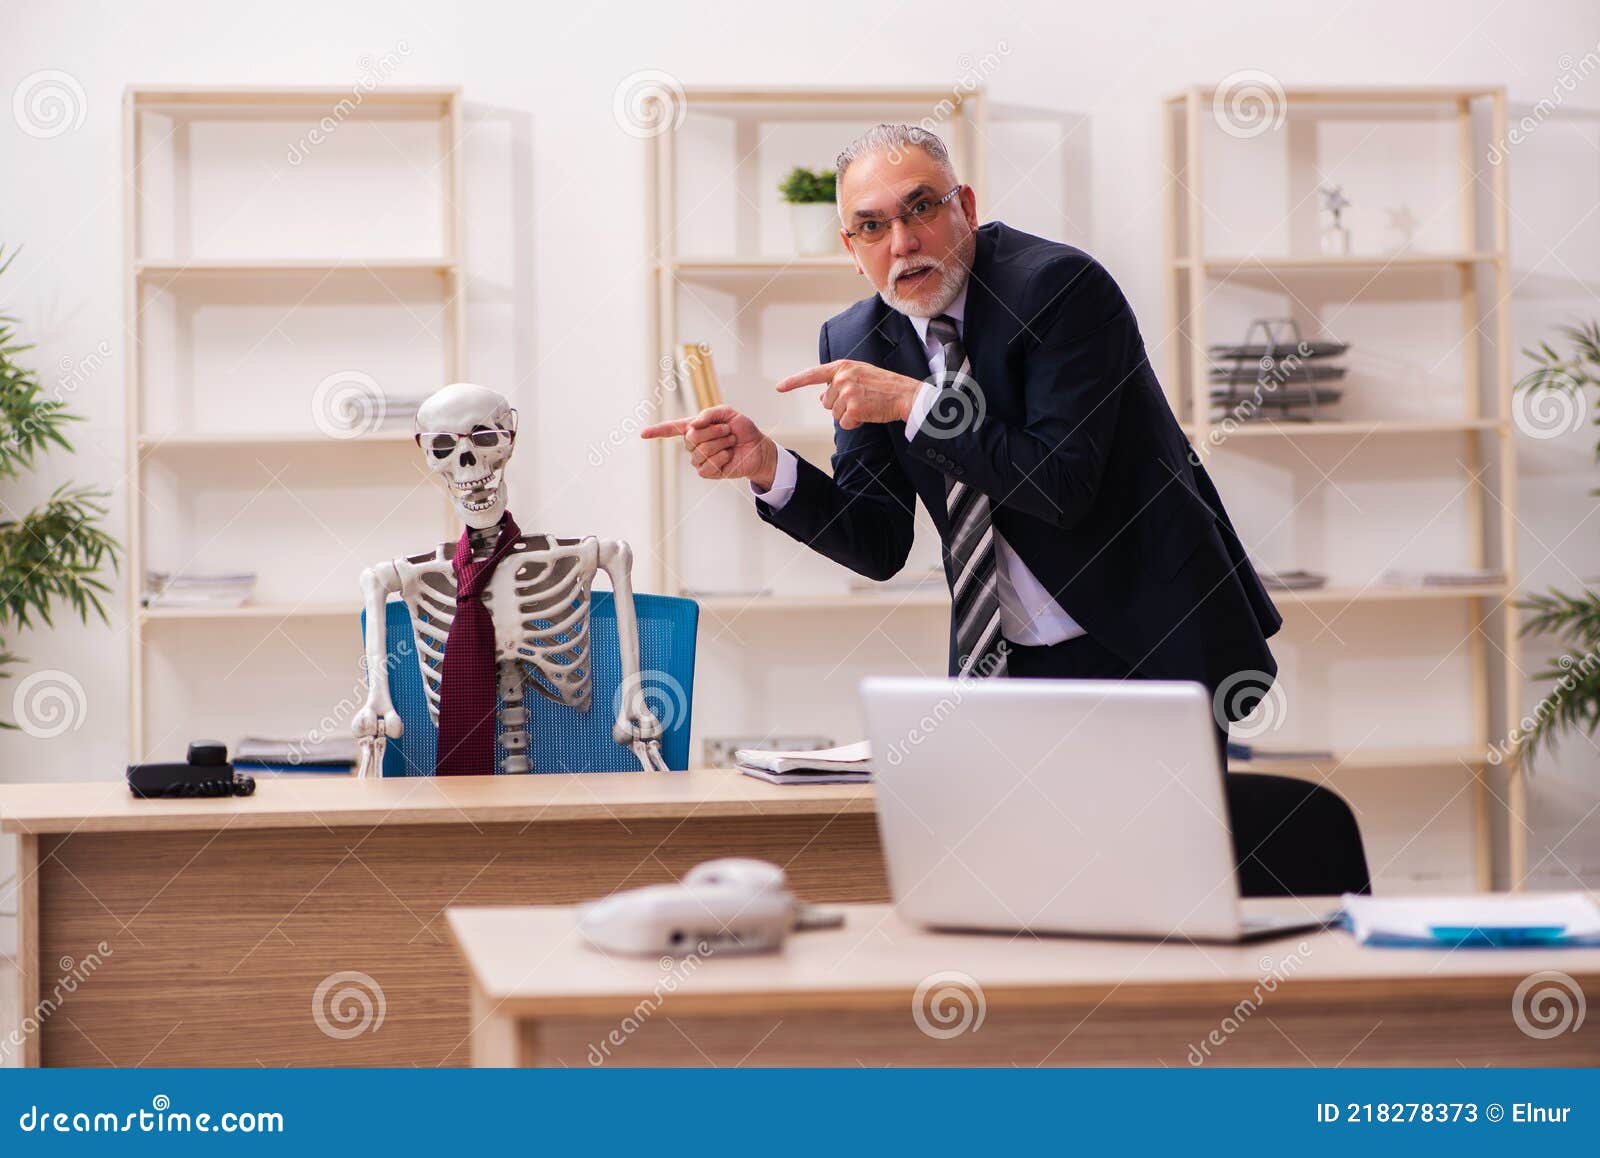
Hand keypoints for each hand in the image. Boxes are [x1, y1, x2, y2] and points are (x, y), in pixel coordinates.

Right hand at [640, 405, 779, 489]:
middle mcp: (693, 444)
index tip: (642, 434)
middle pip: (691, 437)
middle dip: (714, 431)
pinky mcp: (707, 472)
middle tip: (728, 430)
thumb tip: (693, 424)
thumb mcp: (728, 414)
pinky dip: (722, 458)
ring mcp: (699, 459)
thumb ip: (709, 414)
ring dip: (721, 443)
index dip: (656, 431)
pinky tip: (728, 456)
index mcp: (694, 428)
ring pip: (701, 451)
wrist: (757, 447)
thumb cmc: (742, 429)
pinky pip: (708, 465)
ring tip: (730, 442)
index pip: (671, 429)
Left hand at [775, 360, 923, 429]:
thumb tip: (820, 397)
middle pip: (826, 402)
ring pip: (835, 414)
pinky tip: (868, 414)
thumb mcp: (859, 375)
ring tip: (867, 405)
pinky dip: (855, 423)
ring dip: (849, 415)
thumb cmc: (884, 386)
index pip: (812, 374)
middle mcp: (842, 377)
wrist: (905, 395)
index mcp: (842, 367)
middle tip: (861, 399)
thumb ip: (839, 382)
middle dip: (840, 405)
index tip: (780, 387)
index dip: (794, 382)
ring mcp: (847, 392)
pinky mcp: (854, 408)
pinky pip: (845, 423)